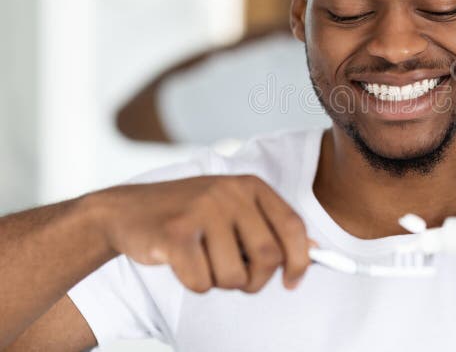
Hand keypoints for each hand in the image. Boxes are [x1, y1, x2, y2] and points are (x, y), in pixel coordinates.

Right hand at [85, 175, 310, 292]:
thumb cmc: (189, 216)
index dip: (299, 261)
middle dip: (255, 280)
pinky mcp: (175, 233)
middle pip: (268, 257)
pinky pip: (201, 283)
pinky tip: (182, 263)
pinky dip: (194, 284)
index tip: (292, 282)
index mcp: (251, 186)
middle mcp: (230, 193)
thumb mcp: (234, 210)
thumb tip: (314, 250)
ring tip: (203, 261)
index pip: (293, 227)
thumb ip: (270, 227)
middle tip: (238, 279)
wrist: (127, 210)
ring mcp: (202, 210)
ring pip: (234, 277)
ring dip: (220, 282)